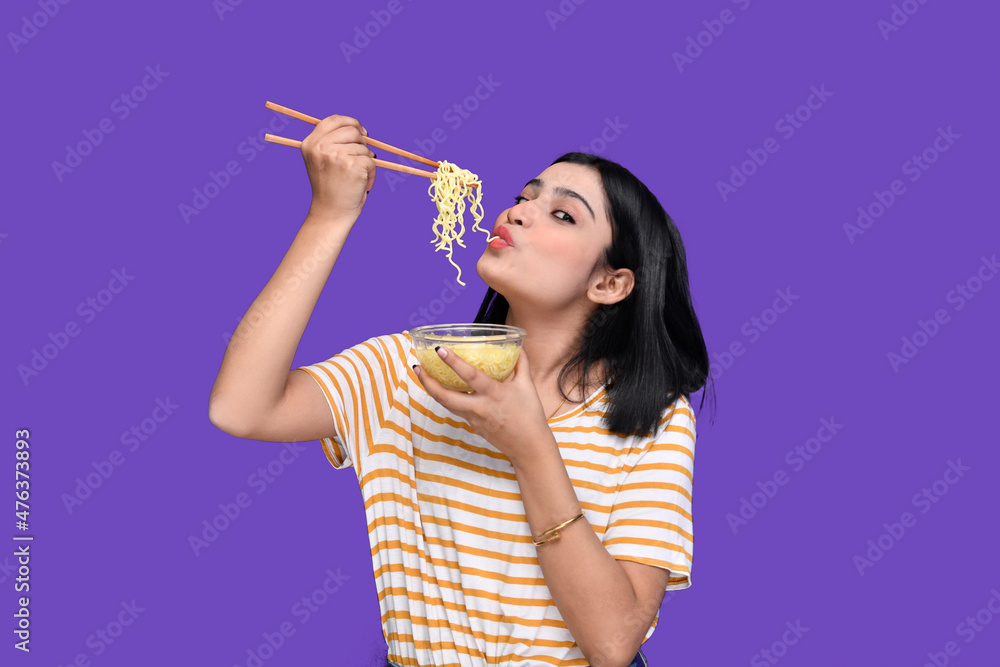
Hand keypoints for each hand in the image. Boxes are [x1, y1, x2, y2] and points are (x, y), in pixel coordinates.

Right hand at [300, 115, 375, 223]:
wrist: (331, 213)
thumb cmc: (330, 188)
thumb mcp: (323, 161)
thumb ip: (332, 143)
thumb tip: (360, 130)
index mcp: (310, 143)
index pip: (334, 120)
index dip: (351, 123)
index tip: (362, 133)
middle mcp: (320, 147)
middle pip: (352, 131)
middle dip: (362, 144)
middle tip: (360, 161)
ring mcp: (335, 155)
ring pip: (364, 147)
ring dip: (367, 162)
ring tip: (357, 178)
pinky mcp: (352, 165)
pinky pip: (371, 162)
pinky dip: (372, 174)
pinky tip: (363, 184)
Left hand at [412, 346, 553, 465]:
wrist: (529, 448)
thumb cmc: (530, 416)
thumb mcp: (527, 386)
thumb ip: (522, 364)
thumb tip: (518, 346)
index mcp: (494, 394)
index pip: (470, 376)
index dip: (454, 362)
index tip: (440, 350)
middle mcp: (479, 407)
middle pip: (445, 396)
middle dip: (427, 382)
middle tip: (417, 366)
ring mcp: (473, 418)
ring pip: (445, 404)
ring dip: (431, 389)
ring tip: (422, 375)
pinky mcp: (472, 425)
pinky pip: (455, 409)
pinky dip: (445, 398)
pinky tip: (441, 388)